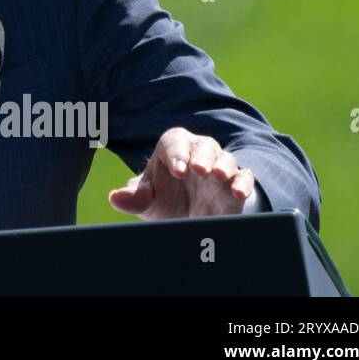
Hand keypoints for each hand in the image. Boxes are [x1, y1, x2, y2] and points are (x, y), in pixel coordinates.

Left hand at [108, 127, 255, 218]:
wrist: (191, 217)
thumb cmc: (166, 200)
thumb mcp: (148, 202)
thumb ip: (134, 198)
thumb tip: (114, 198)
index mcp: (173, 150)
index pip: (174, 142)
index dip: (176, 153)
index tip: (177, 170)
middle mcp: (198, 154)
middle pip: (202, 145)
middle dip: (200, 156)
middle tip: (197, 169)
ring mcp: (219, 169)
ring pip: (225, 157)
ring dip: (223, 165)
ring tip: (218, 174)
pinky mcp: (235, 185)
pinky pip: (244, 177)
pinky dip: (243, 182)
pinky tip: (237, 192)